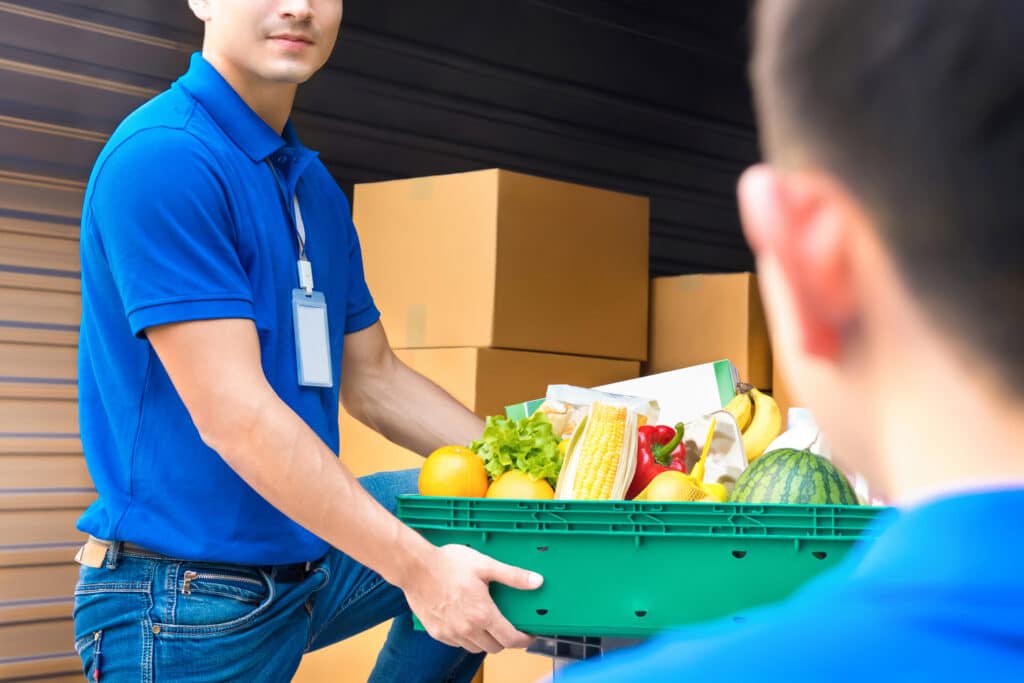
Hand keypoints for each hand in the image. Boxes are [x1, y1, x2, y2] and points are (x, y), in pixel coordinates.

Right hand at [401, 544, 543, 653]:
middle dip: (505, 639)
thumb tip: (537, 582)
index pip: (510, 639)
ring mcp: (450, 633)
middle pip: (495, 647)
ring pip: (476, 648)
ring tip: (487, 622)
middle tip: (507, 625)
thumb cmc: (448, 563)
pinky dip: (466, 637)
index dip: (524, 640)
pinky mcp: (437, 633)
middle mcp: (467, 629)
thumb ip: (513, 576)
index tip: (528, 635)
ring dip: (485, 640)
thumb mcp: (485, 565)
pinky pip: (458, 643)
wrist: (415, 567)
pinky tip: (466, 621)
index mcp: (482, 614)